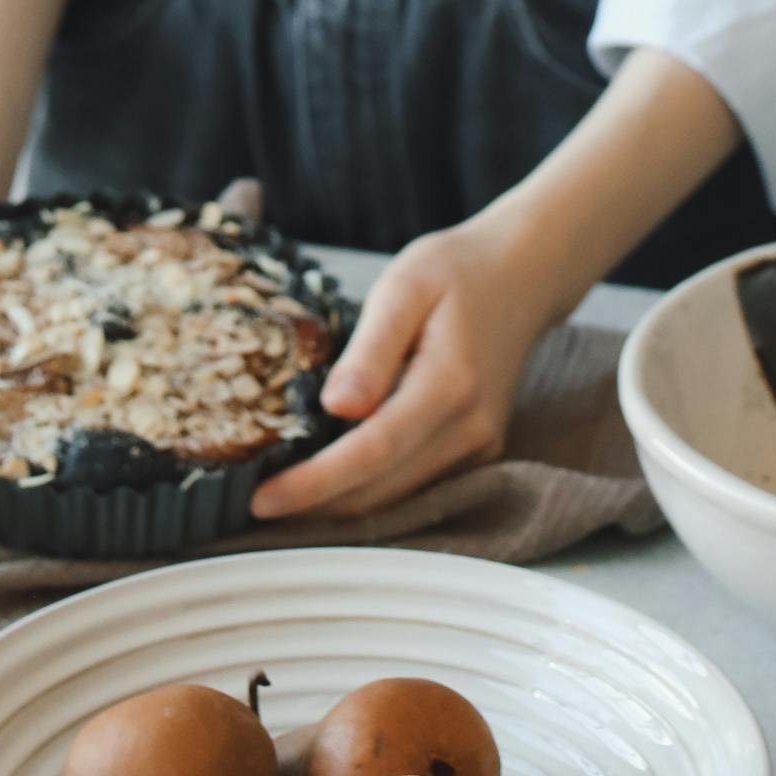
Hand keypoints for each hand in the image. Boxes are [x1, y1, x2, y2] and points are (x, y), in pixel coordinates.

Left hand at [249, 220, 552, 523]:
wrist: (523, 274)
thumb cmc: (456, 272)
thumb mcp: (404, 288)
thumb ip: (370, 351)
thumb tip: (335, 408)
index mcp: (450, 385)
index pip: (372, 452)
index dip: (314, 483)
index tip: (262, 498)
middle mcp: (471, 429)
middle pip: (381, 488)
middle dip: (315, 504)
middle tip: (252, 500)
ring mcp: (479, 446)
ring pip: (396, 498)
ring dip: (338, 504)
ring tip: (280, 494)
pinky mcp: (477, 451)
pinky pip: (414, 486)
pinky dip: (369, 489)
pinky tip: (328, 478)